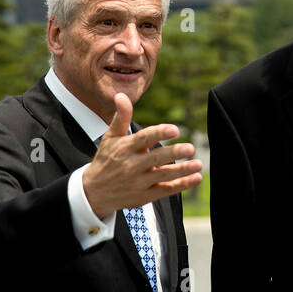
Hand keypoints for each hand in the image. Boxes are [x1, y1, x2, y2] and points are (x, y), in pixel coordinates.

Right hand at [81, 92, 203, 218]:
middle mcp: (132, 165)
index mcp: (125, 148)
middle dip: (174, 153)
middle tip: (190, 148)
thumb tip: (121, 95)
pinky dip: (182, 185)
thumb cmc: (106, 159)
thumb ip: (121, 116)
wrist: (94, 192)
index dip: (160, 133)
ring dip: (182, 171)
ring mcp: (139, 182)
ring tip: (198, 164)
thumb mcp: (110, 137)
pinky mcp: (145, 196)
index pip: (144, 138)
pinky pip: (166, 190)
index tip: (175, 129)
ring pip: (163, 176)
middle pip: (155, 158)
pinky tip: (196, 178)